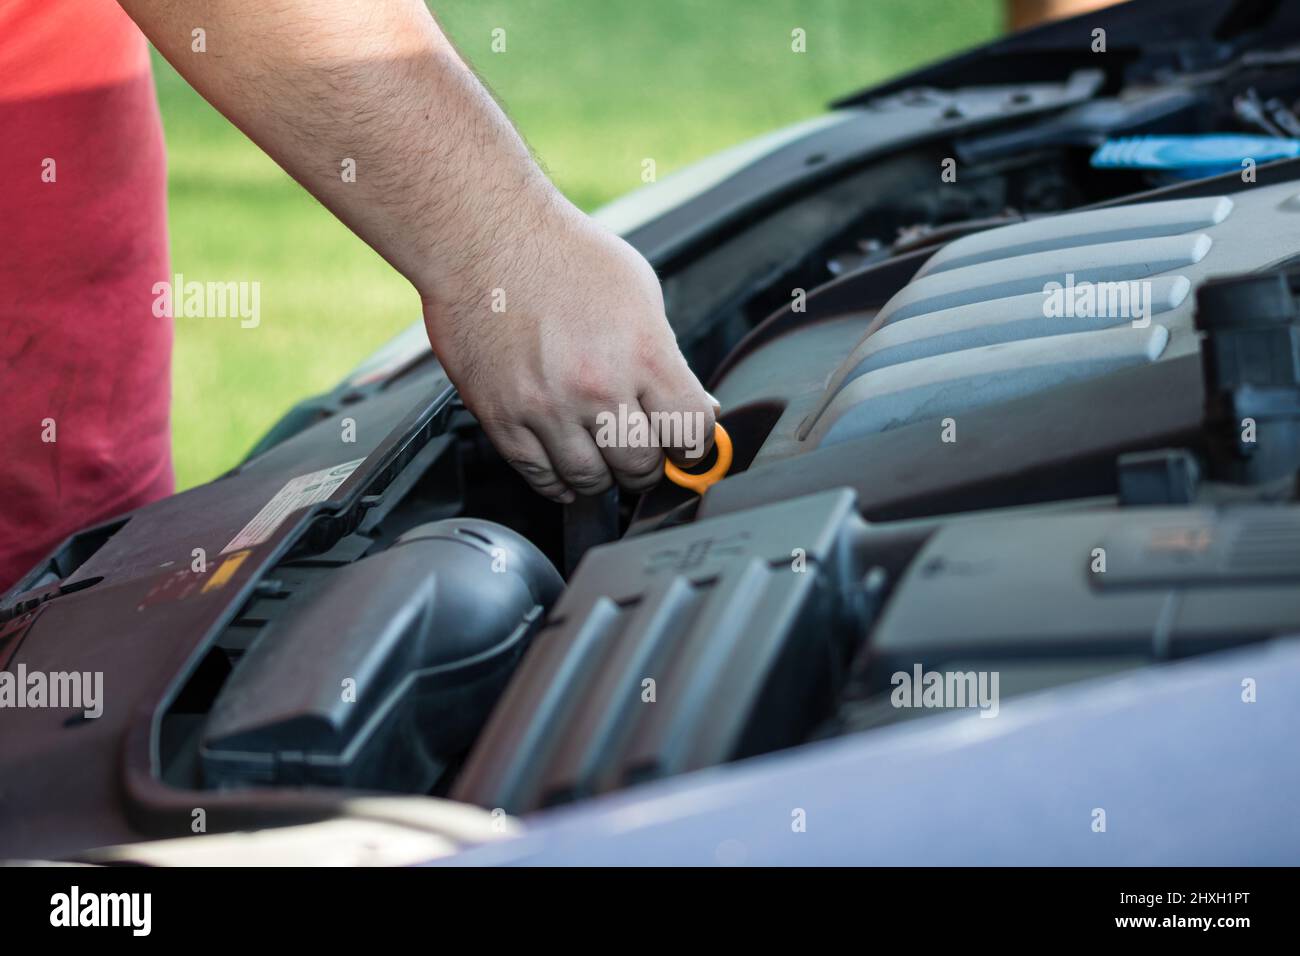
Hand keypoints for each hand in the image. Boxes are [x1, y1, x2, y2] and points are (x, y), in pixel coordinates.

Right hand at [421, 199, 718, 502]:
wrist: (485, 237)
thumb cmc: (563, 254)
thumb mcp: (641, 294)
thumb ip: (668, 358)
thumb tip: (695, 409)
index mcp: (643, 354)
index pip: (689, 435)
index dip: (692, 448)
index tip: (685, 449)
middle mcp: (597, 387)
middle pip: (641, 466)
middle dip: (648, 466)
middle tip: (641, 453)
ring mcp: (546, 407)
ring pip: (591, 481)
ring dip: (603, 478)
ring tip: (602, 458)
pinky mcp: (502, 418)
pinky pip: (539, 476)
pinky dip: (558, 483)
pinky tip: (566, 469)